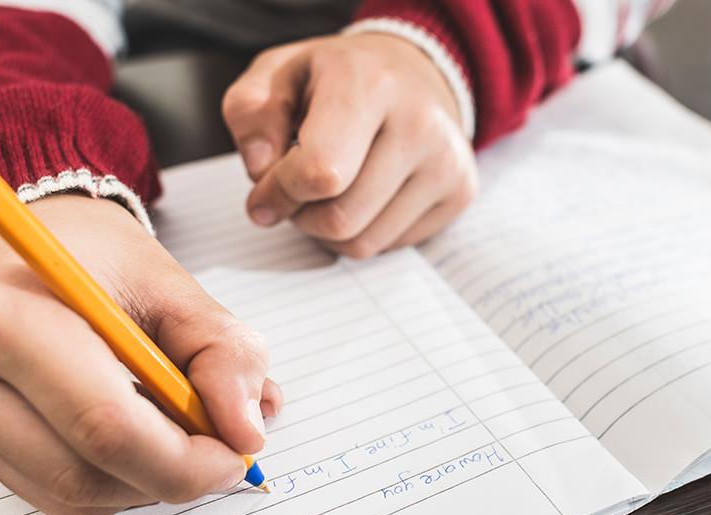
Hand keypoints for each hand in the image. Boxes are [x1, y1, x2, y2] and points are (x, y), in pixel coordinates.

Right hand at [0, 195, 282, 514]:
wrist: (32, 239)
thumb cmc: (97, 257)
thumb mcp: (175, 286)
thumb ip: (225, 355)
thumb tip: (247, 430)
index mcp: (5, 316)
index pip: (104, 425)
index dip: (185, 461)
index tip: (236, 454)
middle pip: (86, 475)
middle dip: (171, 476)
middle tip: (220, 450)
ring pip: (74, 500)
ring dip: (144, 483)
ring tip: (171, 428)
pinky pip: (56, 500)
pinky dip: (113, 484)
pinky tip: (129, 434)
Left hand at [222, 32, 476, 258]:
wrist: (413, 71)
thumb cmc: (337, 77)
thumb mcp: (278, 74)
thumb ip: (250, 114)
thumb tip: (260, 170)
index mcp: (369, 84)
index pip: (320, 172)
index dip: (279, 193)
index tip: (263, 191)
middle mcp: (420, 123)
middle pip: (341, 218)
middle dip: (301, 216)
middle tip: (294, 193)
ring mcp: (447, 161)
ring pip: (364, 243)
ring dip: (327, 231)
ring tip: (326, 193)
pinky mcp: (460, 192)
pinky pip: (390, 246)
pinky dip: (362, 232)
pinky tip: (361, 196)